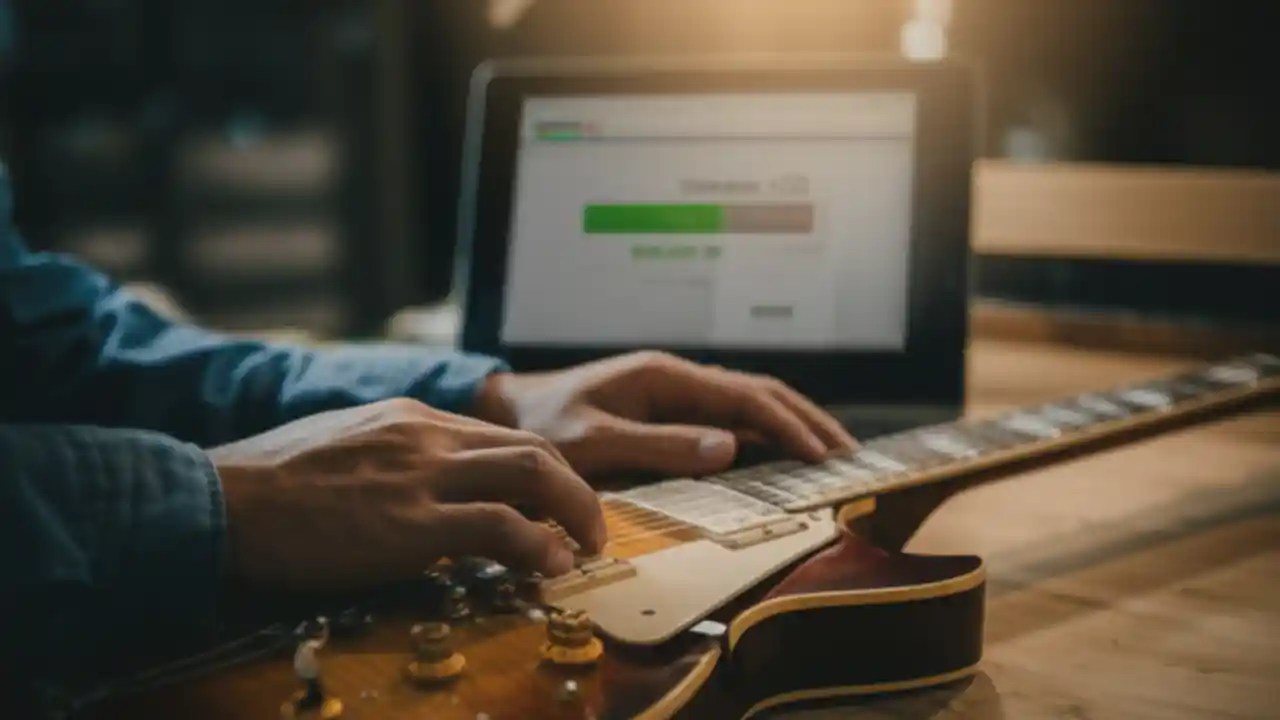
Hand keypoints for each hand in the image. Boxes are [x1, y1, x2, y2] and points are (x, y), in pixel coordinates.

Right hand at [210, 398, 603, 589]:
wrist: (217, 499)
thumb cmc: (268, 482)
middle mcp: (426, 434)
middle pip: (534, 447)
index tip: (558, 502)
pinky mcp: (410, 522)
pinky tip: (551, 567)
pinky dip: (539, 545)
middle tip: (590, 529)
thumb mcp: (342, 445)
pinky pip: (500, 526)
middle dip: (577, 489)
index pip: (500, 435)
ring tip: (586, 550)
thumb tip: (423, 487)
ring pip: (534, 473)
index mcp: (410, 416)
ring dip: (576, 513)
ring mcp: (421, 474)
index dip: (544, 470)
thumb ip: (392, 456)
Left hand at [471, 352, 856, 477]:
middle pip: (760, 393)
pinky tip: (783, 455)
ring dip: (792, 425)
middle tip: (849, 454)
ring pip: (750, 404)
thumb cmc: (545, 425)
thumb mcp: (593, 441)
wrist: (510, 412)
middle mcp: (678, 379)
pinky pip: (728, 419)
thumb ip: (659, 445)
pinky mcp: (670, 411)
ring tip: (832, 453)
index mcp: (666, 377)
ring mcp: (676, 393)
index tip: (823, 455)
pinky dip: (764, 435)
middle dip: (807, 420)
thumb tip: (729, 448)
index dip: (789, 426)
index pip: (745, 398)